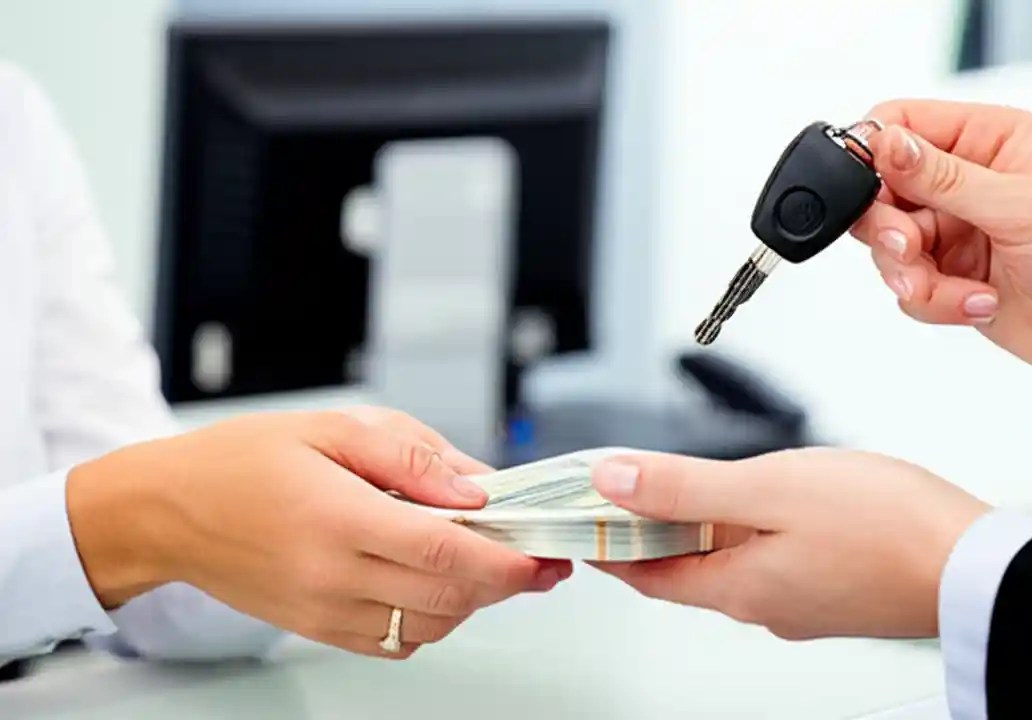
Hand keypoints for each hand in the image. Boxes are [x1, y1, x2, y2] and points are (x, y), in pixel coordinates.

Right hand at [67, 407, 571, 657]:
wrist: (167, 512)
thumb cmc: (242, 460)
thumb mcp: (333, 428)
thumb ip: (412, 458)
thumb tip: (476, 486)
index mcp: (340, 518)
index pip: (446, 552)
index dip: (506, 558)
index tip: (544, 551)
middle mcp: (334, 577)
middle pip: (448, 597)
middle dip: (507, 582)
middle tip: (539, 557)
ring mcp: (325, 612)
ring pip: (428, 627)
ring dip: (470, 600)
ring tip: (486, 561)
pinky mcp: (318, 630)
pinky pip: (395, 642)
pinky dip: (430, 619)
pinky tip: (432, 582)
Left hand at [587, 449, 988, 639]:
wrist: (981, 566)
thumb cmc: (887, 527)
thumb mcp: (770, 487)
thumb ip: (685, 486)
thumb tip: (611, 481)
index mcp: (738, 586)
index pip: (646, 573)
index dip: (606, 544)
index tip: (576, 520)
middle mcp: (766, 605)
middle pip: (686, 567)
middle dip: (650, 530)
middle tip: (625, 487)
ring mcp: (805, 602)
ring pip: (732, 560)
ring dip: (703, 525)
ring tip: (690, 483)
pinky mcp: (838, 590)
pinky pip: (774, 559)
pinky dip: (752, 530)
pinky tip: (769, 501)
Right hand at [850, 99, 1031, 397]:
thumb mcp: (1024, 206)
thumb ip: (946, 178)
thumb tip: (885, 144)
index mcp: (990, 140)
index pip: (904, 123)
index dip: (875, 151)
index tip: (874, 188)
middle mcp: (966, 181)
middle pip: (882, 190)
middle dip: (888, 227)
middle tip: (909, 249)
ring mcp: (956, 232)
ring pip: (889, 246)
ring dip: (913, 275)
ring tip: (956, 290)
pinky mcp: (951, 278)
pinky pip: (908, 289)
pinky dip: (936, 302)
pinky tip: (981, 303)